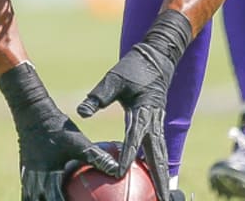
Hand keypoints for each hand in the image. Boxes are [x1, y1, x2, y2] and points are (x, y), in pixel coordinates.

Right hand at [0, 63, 119, 200]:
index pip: (58, 200)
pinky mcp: (25, 171)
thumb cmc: (57, 128)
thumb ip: (98, 158)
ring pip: (31, 197)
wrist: (31, 113)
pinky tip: (44, 196)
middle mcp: (35, 180)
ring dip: (41, 200)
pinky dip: (36, 195)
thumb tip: (120, 171)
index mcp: (49, 177)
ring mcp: (27, 176)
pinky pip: (28, 190)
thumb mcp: (80, 143)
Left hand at [77, 10, 190, 199]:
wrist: (157, 58)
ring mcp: (158, 125)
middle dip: (159, 179)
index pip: (134, 139)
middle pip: (158, 156)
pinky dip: (157, 165)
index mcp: (144, 112)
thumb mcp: (113, 79)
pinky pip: (157, 149)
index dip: (127, 156)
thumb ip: (98, 97)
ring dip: (162, 176)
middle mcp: (154, 122)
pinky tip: (151, 179)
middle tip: (161, 198)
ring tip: (162, 196)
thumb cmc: (133, 68)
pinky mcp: (156, 125)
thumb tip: (82, 112)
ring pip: (161, 156)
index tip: (119, 172)